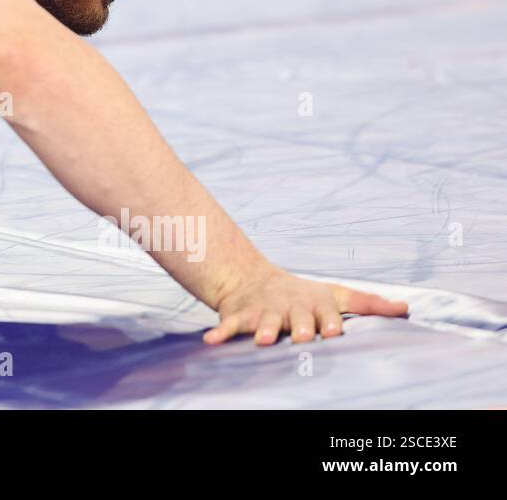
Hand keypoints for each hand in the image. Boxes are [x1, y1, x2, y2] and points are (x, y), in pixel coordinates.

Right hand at [204, 266, 407, 345]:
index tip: (334, 331)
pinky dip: (220, 332)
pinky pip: (228, 324)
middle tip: (301, 337)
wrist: (251, 279)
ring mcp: (263, 310)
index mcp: (314, 302)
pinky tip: (213, 341)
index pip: (326, 311)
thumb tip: (407, 309)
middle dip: (298, 326)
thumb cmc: (302, 295)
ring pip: (263, 320)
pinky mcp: (239, 315)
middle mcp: (289, 305)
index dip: (328, 320)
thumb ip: (369, 303)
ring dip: (263, 329)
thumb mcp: (335, 294)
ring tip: (263, 340)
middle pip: (296, 316)